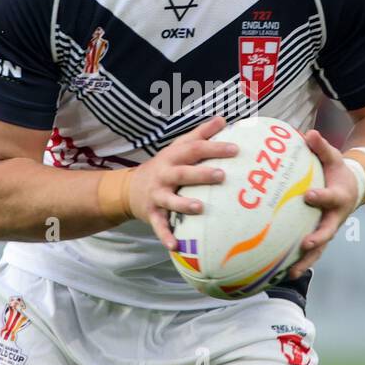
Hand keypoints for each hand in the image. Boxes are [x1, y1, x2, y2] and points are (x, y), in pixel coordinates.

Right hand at [129, 115, 238, 249]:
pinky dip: (166, 236)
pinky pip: (159, 226)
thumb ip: (200, 134)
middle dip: (201, 174)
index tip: (235, 149)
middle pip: (182, 173)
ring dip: (184, 204)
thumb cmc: (164, 166)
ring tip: (200, 207)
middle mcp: (164, 175)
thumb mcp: (178, 147)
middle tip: (221, 175)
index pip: (194, 149)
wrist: (128, 189)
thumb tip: (223, 119)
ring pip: (170, 200)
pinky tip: (176, 246)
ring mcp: (157, 195)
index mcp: (173, 157)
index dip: (214, 148)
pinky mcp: (152, 214)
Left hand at [286, 129, 358, 279]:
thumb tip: (309, 133)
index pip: (330, 197)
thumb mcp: (333, 156)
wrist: (354, 188)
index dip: (321, 197)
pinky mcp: (321, 237)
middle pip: (327, 232)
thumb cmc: (337, 170)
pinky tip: (278, 273)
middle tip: (304, 245)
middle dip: (317, 240)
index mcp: (339, 197)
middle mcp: (335, 217)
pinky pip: (309, 253)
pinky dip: (297, 263)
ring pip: (319, 249)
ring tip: (291, 274)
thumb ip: (321, 147)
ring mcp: (328, 230)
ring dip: (306, 261)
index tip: (309, 196)